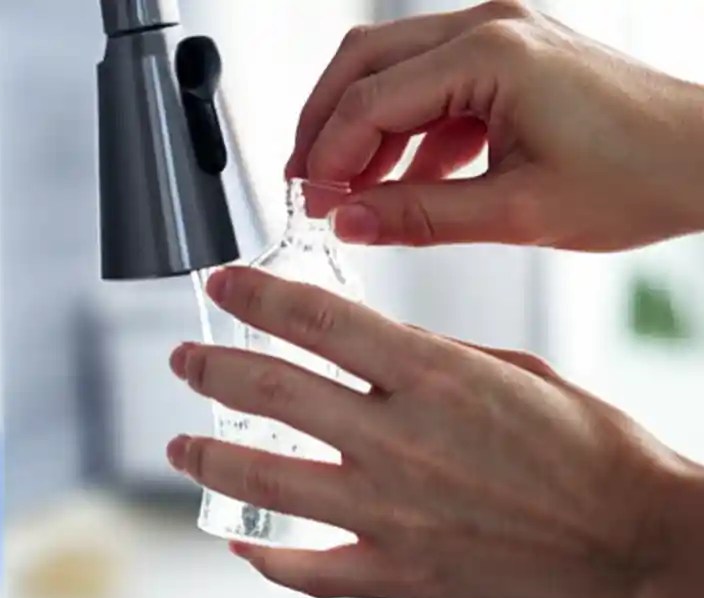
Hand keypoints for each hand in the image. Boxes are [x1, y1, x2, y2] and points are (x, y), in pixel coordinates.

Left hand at [166, 267, 703, 597]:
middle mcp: (401, 439)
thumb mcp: (518, 374)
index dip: (257, 298)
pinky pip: (312, 571)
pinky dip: (267, 558)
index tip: (222, 285)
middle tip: (185, 360)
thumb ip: (435, 359)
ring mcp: (394, 511)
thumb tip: (377, 348)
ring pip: (269, 482)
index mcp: (434, 376)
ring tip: (181, 445)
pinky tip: (239, 542)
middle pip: (275, 393)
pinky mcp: (403, 573)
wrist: (644, 541)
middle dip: (214, 370)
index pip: (319, 321)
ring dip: (211, 459)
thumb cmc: (597, 454)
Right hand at [287, 0, 703, 250]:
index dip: (327, 155)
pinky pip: (430, 83)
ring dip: (361, 129)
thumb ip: (419, 216)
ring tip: (347, 192)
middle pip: (364, 63)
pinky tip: (402, 181)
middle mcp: (490, 27)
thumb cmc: (639, 177)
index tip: (309, 205)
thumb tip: (345, 223)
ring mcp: (500, 34)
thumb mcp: (517, 212)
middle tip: (306, 186)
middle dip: (325, 127)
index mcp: (492, 54)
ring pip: (391, 69)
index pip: (370, 99)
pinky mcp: (509, 56)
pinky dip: (405, 131)